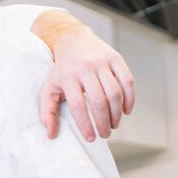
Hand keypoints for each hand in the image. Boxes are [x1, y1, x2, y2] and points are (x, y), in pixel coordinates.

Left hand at [38, 24, 135, 140]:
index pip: (78, 106)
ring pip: (115, 92)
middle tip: (105, 134)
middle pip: (99, 101)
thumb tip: (51, 134)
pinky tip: (127, 110)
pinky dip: (130, 98)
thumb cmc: (62, 69)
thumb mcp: (49, 88)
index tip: (91, 137)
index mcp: (68, 76)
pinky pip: (128, 80)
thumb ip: (47, 112)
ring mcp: (102, 62)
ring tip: (114, 124)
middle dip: (104, 122)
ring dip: (117, 113)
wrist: (73, 40)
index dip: (86, 124)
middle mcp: (85, 68)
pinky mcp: (116, 58)